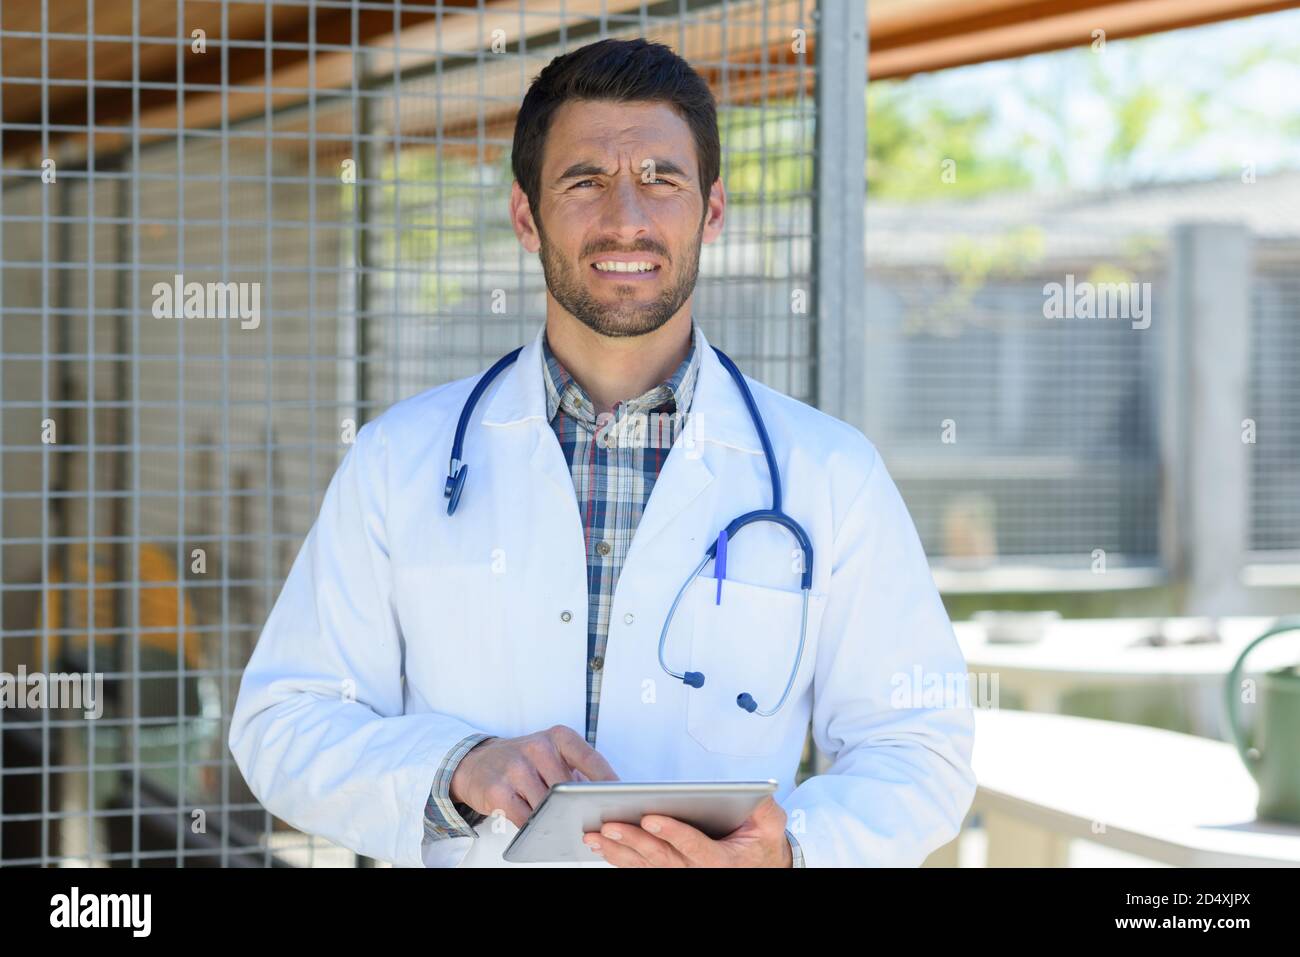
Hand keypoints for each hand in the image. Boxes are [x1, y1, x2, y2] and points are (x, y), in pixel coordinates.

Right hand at [449, 725, 617, 827]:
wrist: (477, 763)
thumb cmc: (525, 761)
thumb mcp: (553, 754)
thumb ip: (577, 771)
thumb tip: (606, 800)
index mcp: (558, 737)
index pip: (591, 759)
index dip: (608, 781)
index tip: (623, 798)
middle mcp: (538, 747)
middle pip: (570, 788)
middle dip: (581, 807)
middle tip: (592, 821)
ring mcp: (516, 768)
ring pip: (548, 806)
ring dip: (557, 820)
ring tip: (566, 826)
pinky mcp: (498, 790)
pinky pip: (525, 818)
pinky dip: (536, 827)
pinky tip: (541, 827)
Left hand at [583, 796, 791, 866]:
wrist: (759, 865)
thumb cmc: (760, 842)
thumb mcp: (770, 823)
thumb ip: (765, 810)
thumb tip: (755, 794)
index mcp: (722, 861)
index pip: (694, 847)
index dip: (672, 832)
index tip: (650, 818)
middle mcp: (698, 872)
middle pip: (662, 858)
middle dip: (634, 841)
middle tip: (610, 825)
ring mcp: (682, 875)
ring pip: (646, 866)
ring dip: (619, 852)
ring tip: (595, 836)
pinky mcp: (670, 873)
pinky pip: (642, 870)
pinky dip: (620, 859)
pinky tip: (601, 847)